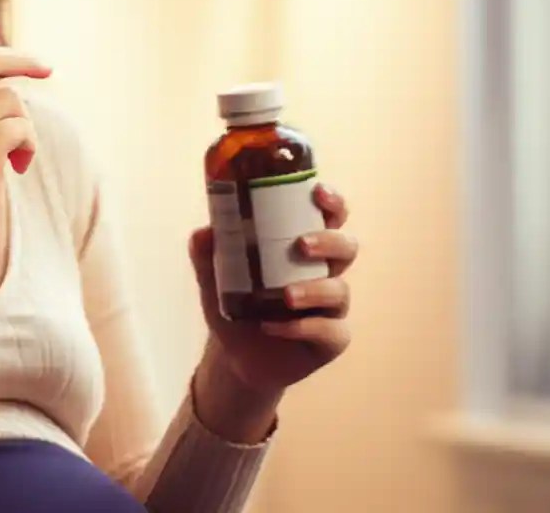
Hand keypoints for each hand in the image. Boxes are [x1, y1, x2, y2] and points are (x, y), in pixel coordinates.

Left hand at [191, 183, 357, 394]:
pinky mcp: (330, 340)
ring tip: (286, 296)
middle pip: (346, 247)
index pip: (329, 218)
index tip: (318, 192)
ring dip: (314, 289)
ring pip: (339, 291)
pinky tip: (274, 327)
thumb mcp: (216, 280)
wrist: (235, 357)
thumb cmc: (235, 307)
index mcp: (304, 250)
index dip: (332, 203)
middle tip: (301, 244)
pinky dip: (302, 327)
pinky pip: (329, 331)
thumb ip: (207, 257)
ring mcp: (331, 308)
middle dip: (329, 242)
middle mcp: (324, 274)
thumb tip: (203, 233)